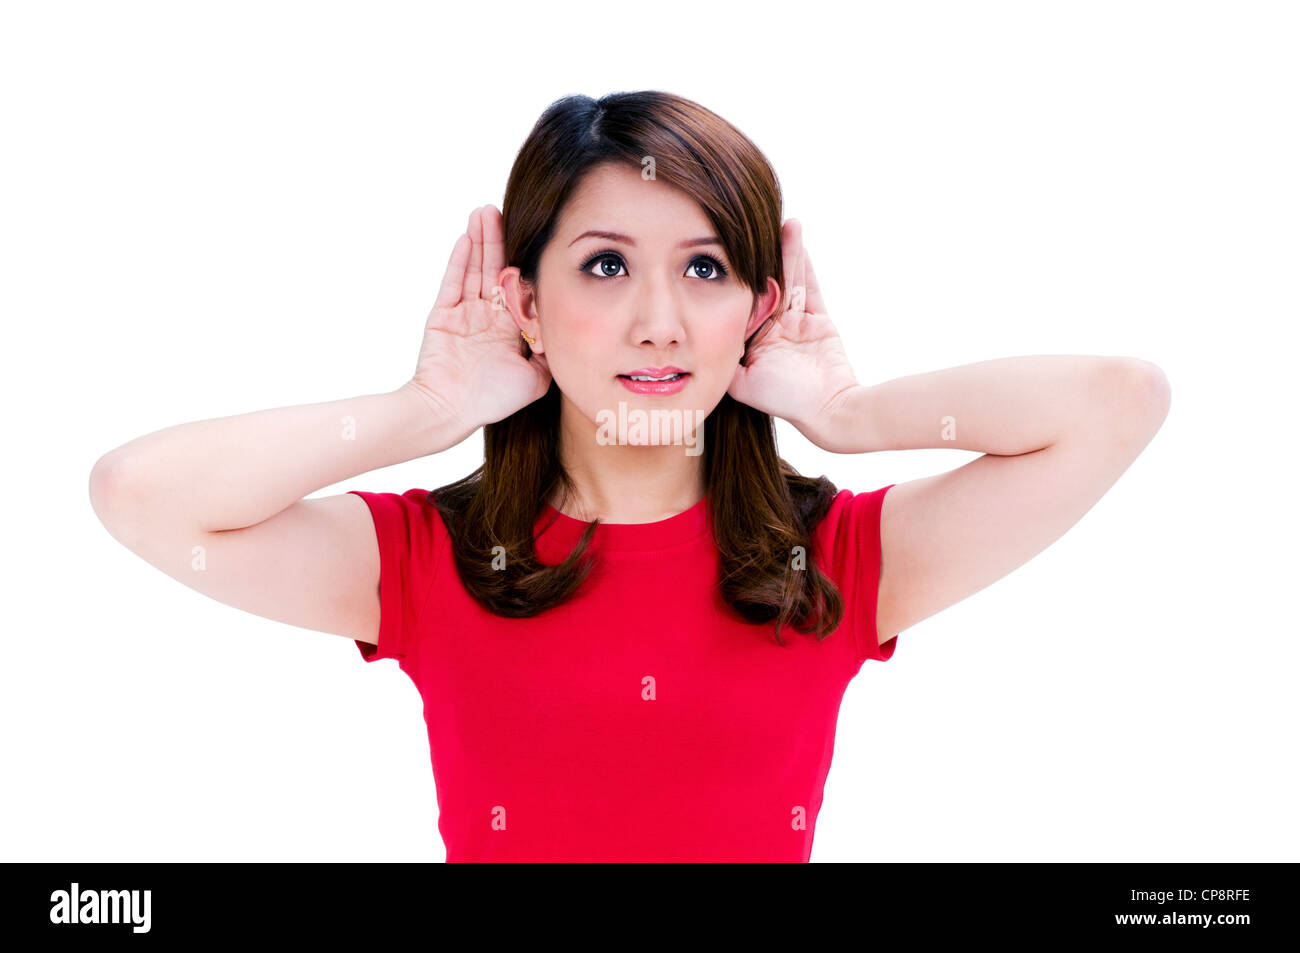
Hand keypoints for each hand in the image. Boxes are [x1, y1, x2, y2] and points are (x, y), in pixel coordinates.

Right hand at [405, 205, 551, 431]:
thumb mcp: (536, 378)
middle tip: (506, 209)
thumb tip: (572, 335)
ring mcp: (464, 313)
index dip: (526, 263)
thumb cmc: (491, 401)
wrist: (451, 412)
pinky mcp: (443, 314)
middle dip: (500, 240)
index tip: (537, 237)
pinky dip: (460, 259)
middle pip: (495, 269)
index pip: (519, 286)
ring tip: (486, 211)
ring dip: (481, 240)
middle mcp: (487, 316)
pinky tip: (468, 236)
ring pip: (474, 268)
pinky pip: (453, 281)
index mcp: (509, 328)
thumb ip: (551, 354)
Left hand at [727, 219, 859, 443]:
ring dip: (783, 251)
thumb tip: (697, 340)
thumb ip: (723, 358)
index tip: (719, 253)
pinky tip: (795, 236)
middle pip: (763, 285)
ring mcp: (795, 323)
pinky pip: (809, 285)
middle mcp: (772, 330)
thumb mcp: (741, 382)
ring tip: (779, 221)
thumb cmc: (784, 400)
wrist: (828, 410)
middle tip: (749, 225)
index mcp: (750, 343)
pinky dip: (803, 262)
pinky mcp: (818, 319)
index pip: (737, 303)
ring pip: (787, 279)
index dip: (730, 280)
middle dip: (757, 258)